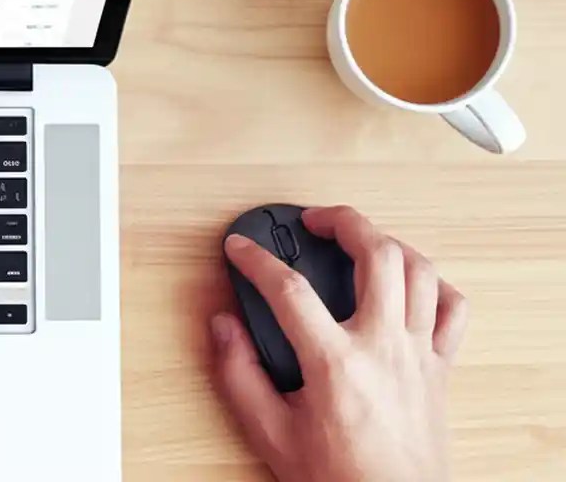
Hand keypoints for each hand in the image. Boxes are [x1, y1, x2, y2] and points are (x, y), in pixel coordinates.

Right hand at [212, 206, 469, 481]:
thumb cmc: (338, 479)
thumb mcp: (270, 433)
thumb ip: (239, 375)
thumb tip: (224, 326)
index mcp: (336, 363)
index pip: (289, 290)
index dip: (257, 260)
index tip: (240, 248)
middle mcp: (384, 348)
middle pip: (375, 254)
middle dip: (342, 221)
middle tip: (313, 220)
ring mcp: (418, 354)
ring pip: (419, 270)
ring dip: (387, 242)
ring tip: (358, 240)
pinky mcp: (440, 368)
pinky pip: (452, 310)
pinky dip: (434, 285)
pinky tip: (410, 283)